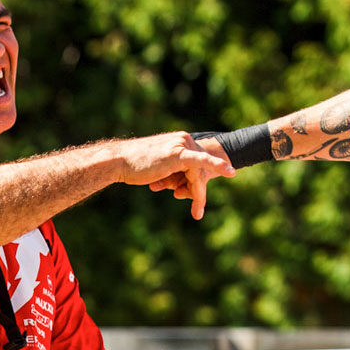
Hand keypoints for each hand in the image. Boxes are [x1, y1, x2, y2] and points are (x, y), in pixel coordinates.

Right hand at [113, 132, 232, 219]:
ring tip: (196, 211)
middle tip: (197, 211)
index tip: (189, 197)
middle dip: (196, 191)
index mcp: (181, 140)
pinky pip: (201, 161)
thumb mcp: (158, 166)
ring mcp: (182, 145)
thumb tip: (180, 182)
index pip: (198, 163)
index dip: (194, 183)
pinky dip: (217, 166)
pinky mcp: (179, 154)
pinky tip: (230, 172)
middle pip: (200, 170)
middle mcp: (184, 139)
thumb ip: (173, 169)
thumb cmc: (135, 166)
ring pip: (198, 174)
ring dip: (197, 194)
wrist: (119, 162)